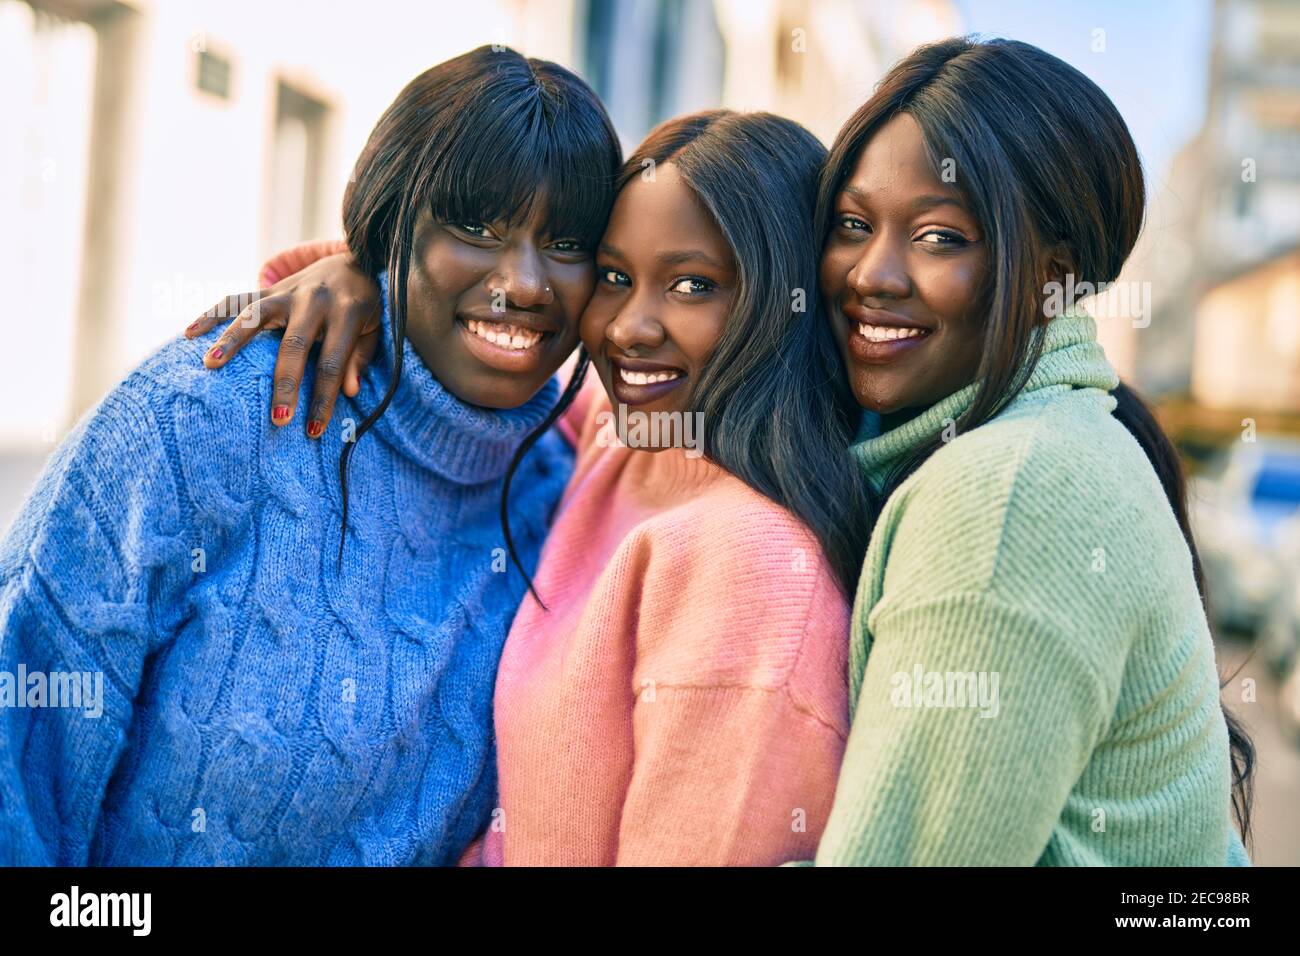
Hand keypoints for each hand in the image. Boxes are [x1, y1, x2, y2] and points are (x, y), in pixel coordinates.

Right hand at [184, 252, 381, 436]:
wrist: (357, 261)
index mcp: (347, 311)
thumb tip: (349, 390)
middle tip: (277, 417)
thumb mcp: (375, 329)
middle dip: (285, 383)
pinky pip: (236, 298)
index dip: (324, 397)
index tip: (314, 430)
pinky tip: (188, 333)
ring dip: (232, 339)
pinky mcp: (271, 289)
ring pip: (255, 314)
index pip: (334, 362)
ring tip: (210, 365)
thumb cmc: (365, 307)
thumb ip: (361, 357)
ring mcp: (289, 291)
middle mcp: (315, 299)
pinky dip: (211, 314)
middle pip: (295, 344)